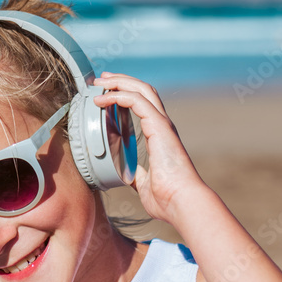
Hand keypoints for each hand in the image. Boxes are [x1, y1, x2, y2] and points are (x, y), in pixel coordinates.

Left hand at [92, 72, 207, 223]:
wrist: (181, 202)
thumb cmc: (166, 198)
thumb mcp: (143, 183)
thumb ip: (136, 175)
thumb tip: (127, 175)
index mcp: (160, 135)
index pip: (144, 104)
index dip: (126, 94)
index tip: (106, 92)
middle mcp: (162, 125)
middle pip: (143, 90)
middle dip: (121, 81)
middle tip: (101, 79)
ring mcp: (162, 124)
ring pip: (141, 90)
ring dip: (119, 82)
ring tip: (100, 82)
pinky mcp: (159, 126)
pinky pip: (137, 101)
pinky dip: (118, 95)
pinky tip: (103, 99)